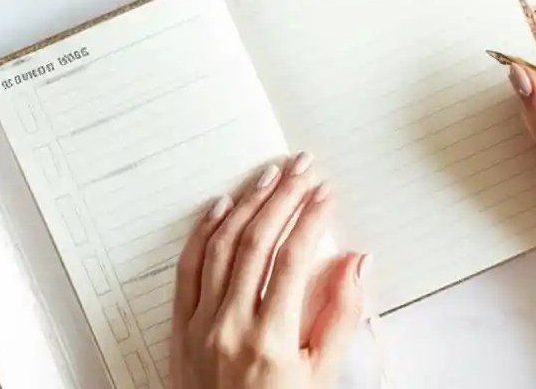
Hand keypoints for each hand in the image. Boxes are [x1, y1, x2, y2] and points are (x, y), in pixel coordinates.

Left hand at [172, 154, 368, 388]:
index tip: (326, 194)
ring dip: (246, 203)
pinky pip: (187, 268)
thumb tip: (356, 262)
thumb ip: (339, 316)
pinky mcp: (179, 327)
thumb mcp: (321, 377)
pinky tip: (219, 207)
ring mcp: (200, 325)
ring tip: (269, 175)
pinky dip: (202, 232)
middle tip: (303, 167)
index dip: (312, 219)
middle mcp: (230, 326)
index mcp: (270, 340)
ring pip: (220, 246)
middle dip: (284, 196)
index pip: (293, 259)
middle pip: (257, 241)